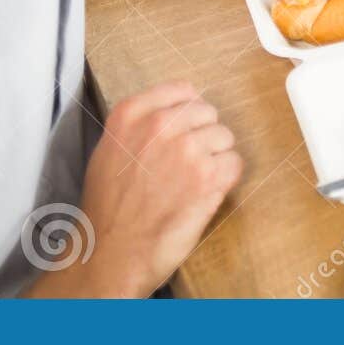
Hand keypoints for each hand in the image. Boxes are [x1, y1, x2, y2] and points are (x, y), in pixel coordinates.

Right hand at [35, 82, 241, 296]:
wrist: (111, 253)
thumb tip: (174, 112)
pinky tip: (205, 193)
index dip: (189, 114)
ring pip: (224, 137)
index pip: (184, 91)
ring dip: (216, 158)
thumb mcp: (109, 149)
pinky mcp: (208, 177)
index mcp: (131, 114)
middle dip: (203, 136)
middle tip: (188, 164)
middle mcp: (160, 125)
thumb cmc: (108, 208)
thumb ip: (139, 124)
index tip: (185, 130)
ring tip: (193, 182)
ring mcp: (186, 149)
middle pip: (208, 113)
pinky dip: (226, 179)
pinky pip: (235, 163)